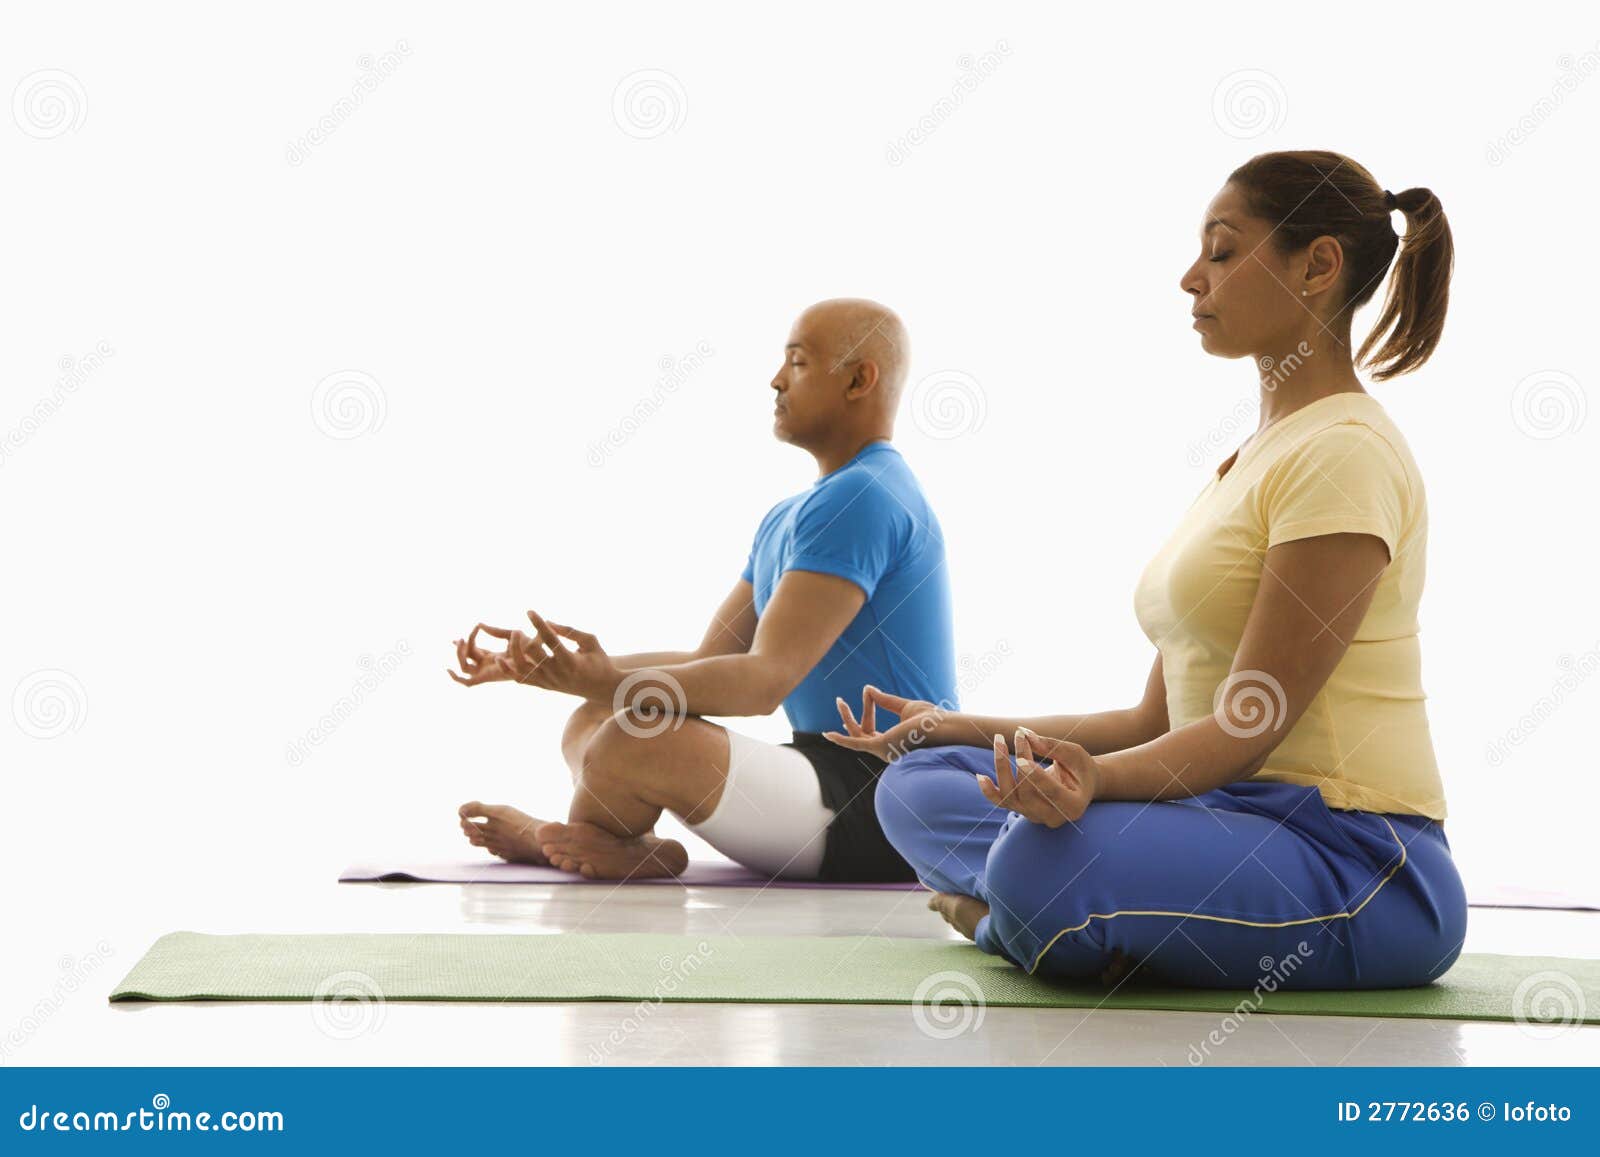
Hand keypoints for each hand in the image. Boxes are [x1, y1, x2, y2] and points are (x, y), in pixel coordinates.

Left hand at [448, 610, 619, 699]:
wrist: (601, 689)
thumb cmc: (599, 661)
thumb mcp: (590, 642)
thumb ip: (570, 631)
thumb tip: (548, 622)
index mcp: (570, 661)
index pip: (550, 640)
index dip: (539, 624)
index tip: (530, 611)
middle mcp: (557, 673)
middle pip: (532, 655)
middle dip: (522, 639)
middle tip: (519, 629)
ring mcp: (548, 682)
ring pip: (523, 668)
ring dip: (513, 652)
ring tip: (513, 638)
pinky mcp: (543, 686)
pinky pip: (521, 679)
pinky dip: (509, 670)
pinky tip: (500, 659)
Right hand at [823, 686, 944, 761]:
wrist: (942, 727)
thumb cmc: (930, 719)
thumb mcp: (904, 707)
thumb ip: (885, 700)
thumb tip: (868, 689)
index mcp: (890, 742)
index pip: (869, 729)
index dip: (866, 708)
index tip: (866, 691)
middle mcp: (884, 750)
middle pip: (860, 732)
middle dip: (849, 716)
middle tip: (839, 700)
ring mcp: (882, 750)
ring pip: (856, 733)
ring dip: (846, 718)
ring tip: (839, 702)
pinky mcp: (881, 746)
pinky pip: (856, 743)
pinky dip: (841, 739)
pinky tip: (828, 734)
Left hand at [979, 727, 1097, 827]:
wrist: (1080, 785)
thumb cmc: (1080, 768)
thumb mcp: (1075, 754)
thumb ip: (1053, 747)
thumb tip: (1027, 735)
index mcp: (1073, 806)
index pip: (1051, 793)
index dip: (1035, 777)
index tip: (1021, 758)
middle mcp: (1052, 817)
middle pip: (1026, 794)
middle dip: (1018, 764)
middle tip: (1018, 736)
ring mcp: (1034, 816)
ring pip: (1010, 797)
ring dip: (1002, 768)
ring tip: (1000, 741)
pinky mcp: (1021, 810)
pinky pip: (1001, 802)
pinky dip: (989, 791)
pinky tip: (981, 776)